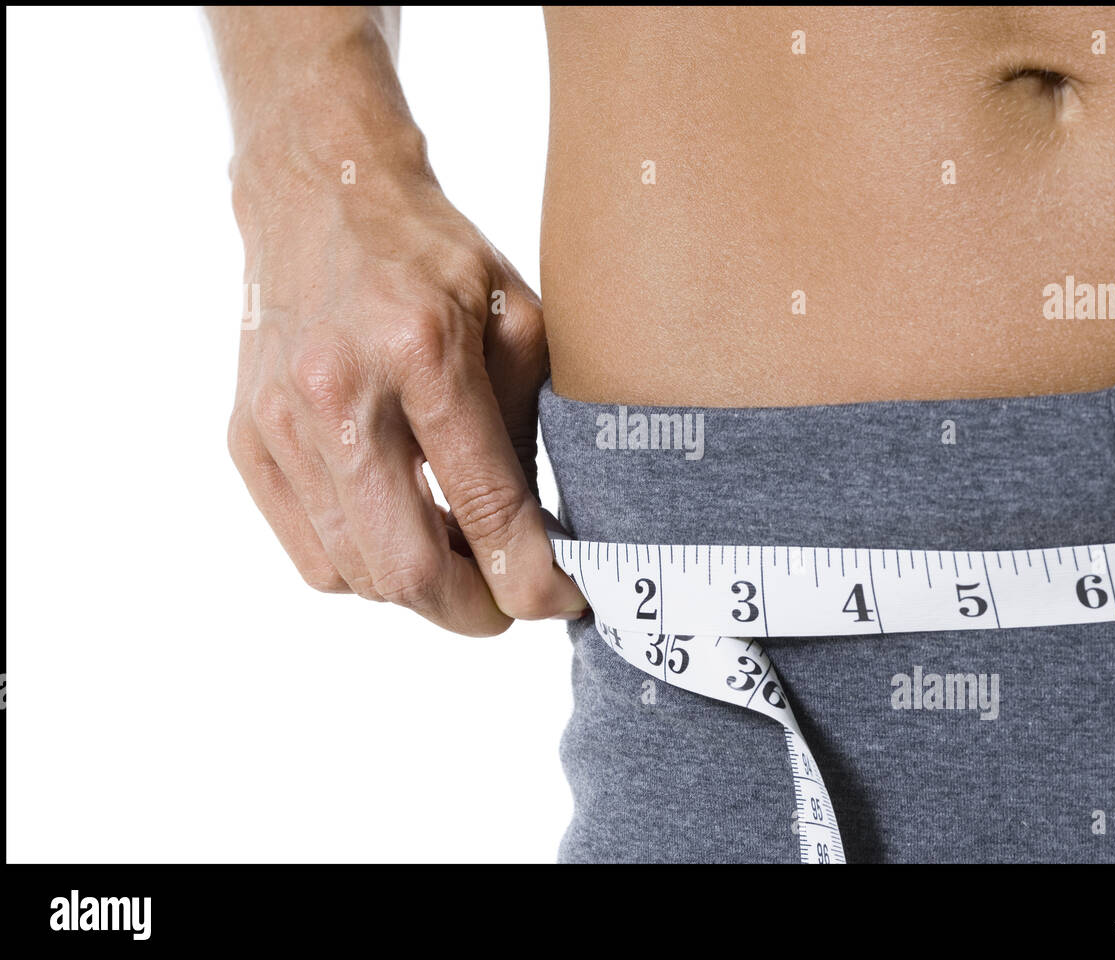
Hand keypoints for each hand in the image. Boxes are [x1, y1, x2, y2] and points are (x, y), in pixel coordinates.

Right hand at [225, 143, 586, 634]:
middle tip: (509, 604)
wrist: (322, 197)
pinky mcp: (247, 442)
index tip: (562, 600)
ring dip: (421, 592)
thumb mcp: (516, 321)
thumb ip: (529, 430)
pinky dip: (366, 570)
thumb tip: (542, 539)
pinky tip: (401, 534)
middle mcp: (338, 393)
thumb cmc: (433, 257)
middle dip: (474, 612)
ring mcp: (280, 423)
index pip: (485, 504)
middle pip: (407, 569)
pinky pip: (313, 556)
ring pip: (357, 575)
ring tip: (459, 559)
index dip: (532, 578)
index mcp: (422, 350)